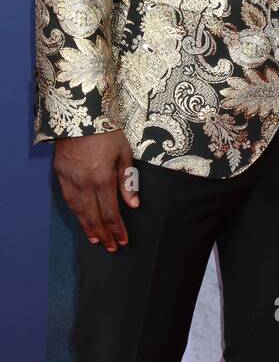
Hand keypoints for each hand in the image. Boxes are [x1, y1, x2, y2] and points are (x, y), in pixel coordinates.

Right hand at [53, 132, 137, 251]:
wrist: (80, 114)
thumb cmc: (107, 132)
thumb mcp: (124, 153)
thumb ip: (128, 181)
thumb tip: (133, 204)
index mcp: (102, 178)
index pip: (110, 212)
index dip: (117, 229)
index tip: (123, 241)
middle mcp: (84, 183)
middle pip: (94, 216)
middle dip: (103, 234)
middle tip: (111, 247)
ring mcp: (70, 180)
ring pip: (79, 211)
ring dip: (88, 227)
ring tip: (96, 240)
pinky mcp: (60, 174)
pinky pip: (68, 200)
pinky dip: (76, 213)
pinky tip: (81, 220)